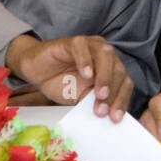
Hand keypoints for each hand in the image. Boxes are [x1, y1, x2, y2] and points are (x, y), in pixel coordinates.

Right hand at [6, 34, 131, 120]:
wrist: (36, 70)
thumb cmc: (61, 83)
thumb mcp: (80, 97)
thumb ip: (94, 101)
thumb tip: (108, 115)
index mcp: (111, 68)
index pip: (124, 83)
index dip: (121, 100)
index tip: (115, 118)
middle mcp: (104, 55)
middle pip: (119, 69)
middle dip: (113, 92)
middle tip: (102, 111)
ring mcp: (90, 46)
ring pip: (105, 55)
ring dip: (104, 77)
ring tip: (99, 94)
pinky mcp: (72, 42)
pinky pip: (82, 47)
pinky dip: (86, 60)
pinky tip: (86, 74)